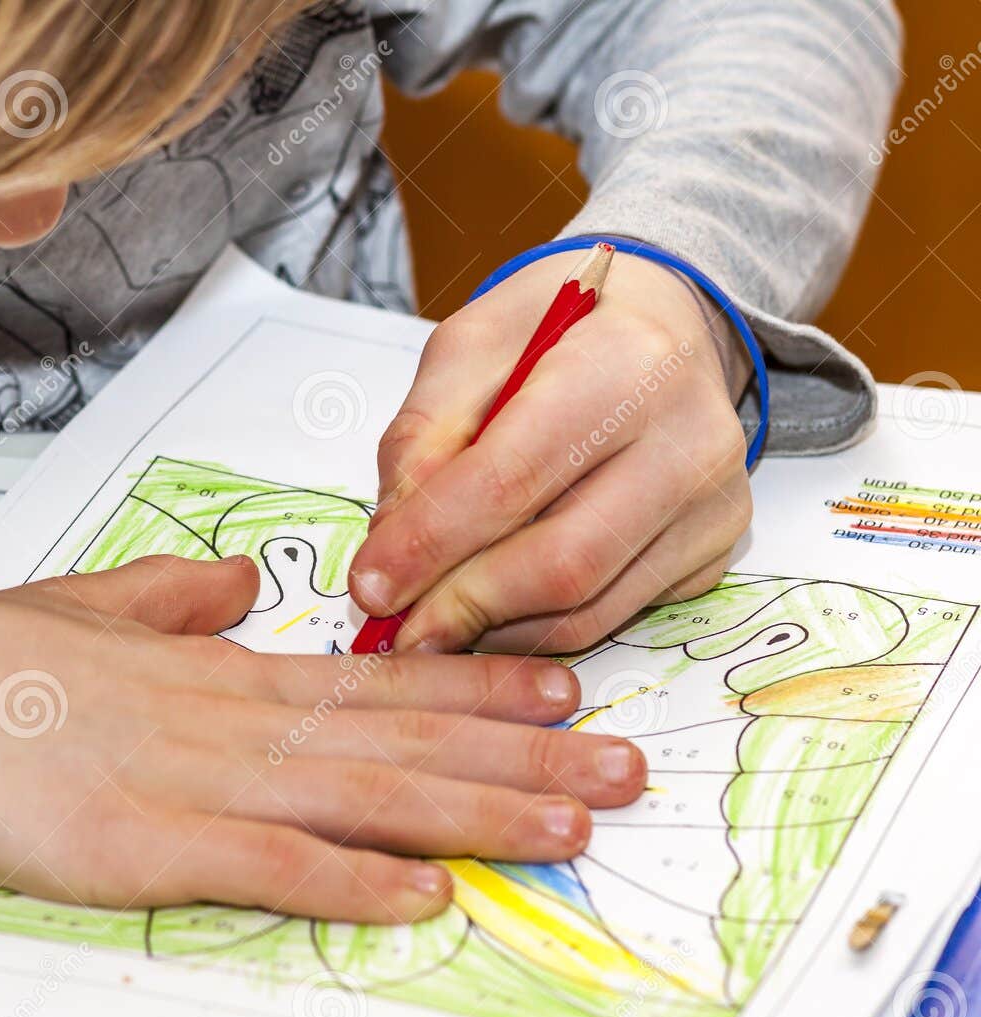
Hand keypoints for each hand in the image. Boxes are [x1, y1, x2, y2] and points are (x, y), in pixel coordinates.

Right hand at [0, 557, 645, 923]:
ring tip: (571, 823)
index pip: (377, 682)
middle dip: (520, 756)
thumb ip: (173, 601)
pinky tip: (423, 894)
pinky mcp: (134, 847)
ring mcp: (188, 783)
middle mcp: (227, 722)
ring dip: (472, 814)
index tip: (565, 692)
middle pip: (399, 741)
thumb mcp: (90, 610)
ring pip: (359, 797)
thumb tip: (237, 586)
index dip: (479, 692)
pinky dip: (348, 882)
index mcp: (219, 676)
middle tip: (625, 765)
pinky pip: (261, 867)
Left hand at [350, 250, 752, 653]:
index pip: (511, 479)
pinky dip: (539, 628)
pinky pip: (614, 613)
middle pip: (560, 561)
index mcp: (621, 363)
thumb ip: (421, 437)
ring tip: (433, 622)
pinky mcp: (714, 546)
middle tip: (397, 627)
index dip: (430, 543)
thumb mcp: (468, 348)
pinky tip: (495, 609)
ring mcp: (712, 501)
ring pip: (588, 606)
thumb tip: (391, 542)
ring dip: (495, 629)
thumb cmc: (559, 329)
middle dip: (461, 605)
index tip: (370, 585)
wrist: (665, 320)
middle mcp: (687, 437)